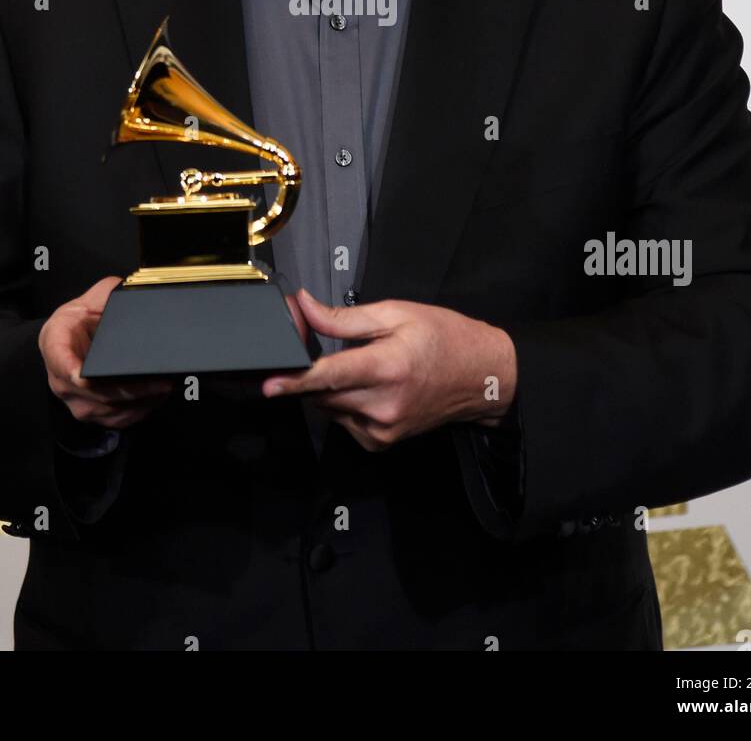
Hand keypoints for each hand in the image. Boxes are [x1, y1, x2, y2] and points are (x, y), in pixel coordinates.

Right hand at [39, 276, 175, 429]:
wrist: (67, 339)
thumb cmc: (77, 320)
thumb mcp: (89, 299)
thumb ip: (106, 295)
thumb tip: (131, 293)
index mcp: (55, 344)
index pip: (62, 362)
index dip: (74, 372)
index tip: (86, 376)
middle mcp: (61, 379)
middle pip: (96, 392)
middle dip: (132, 389)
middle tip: (161, 382)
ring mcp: (76, 400)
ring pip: (110, 410)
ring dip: (141, 402)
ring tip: (166, 388)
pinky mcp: (92, 412)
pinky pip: (117, 419)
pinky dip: (139, 411)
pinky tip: (157, 399)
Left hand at [261, 289, 516, 451]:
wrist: (482, 377)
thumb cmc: (444, 338)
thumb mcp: (396, 314)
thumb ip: (344, 318)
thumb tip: (303, 308)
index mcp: (388, 367)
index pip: (330, 376)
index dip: (295, 379)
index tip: (268, 383)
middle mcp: (384, 404)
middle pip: (323, 392)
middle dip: (311, 371)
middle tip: (315, 345)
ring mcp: (383, 429)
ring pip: (331, 407)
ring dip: (330, 387)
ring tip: (360, 365)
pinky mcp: (382, 442)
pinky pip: (345, 421)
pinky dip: (345, 403)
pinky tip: (368, 387)